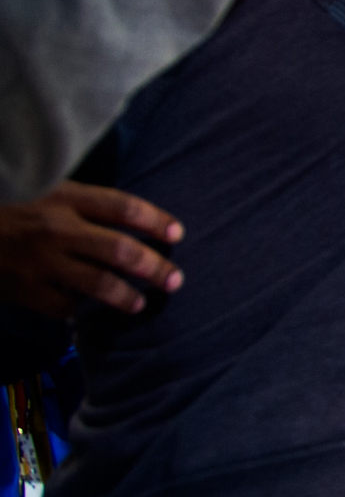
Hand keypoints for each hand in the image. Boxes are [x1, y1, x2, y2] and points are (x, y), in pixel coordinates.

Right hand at [0, 183, 186, 316]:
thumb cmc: (6, 202)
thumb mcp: (43, 188)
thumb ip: (81, 203)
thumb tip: (128, 221)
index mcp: (64, 197)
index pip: (123, 207)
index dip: (155, 221)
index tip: (177, 234)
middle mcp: (57, 228)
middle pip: (120, 250)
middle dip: (154, 267)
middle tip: (175, 279)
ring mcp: (40, 261)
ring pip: (98, 284)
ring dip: (125, 296)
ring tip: (140, 302)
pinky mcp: (22, 288)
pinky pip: (62, 305)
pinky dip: (75, 308)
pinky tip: (83, 308)